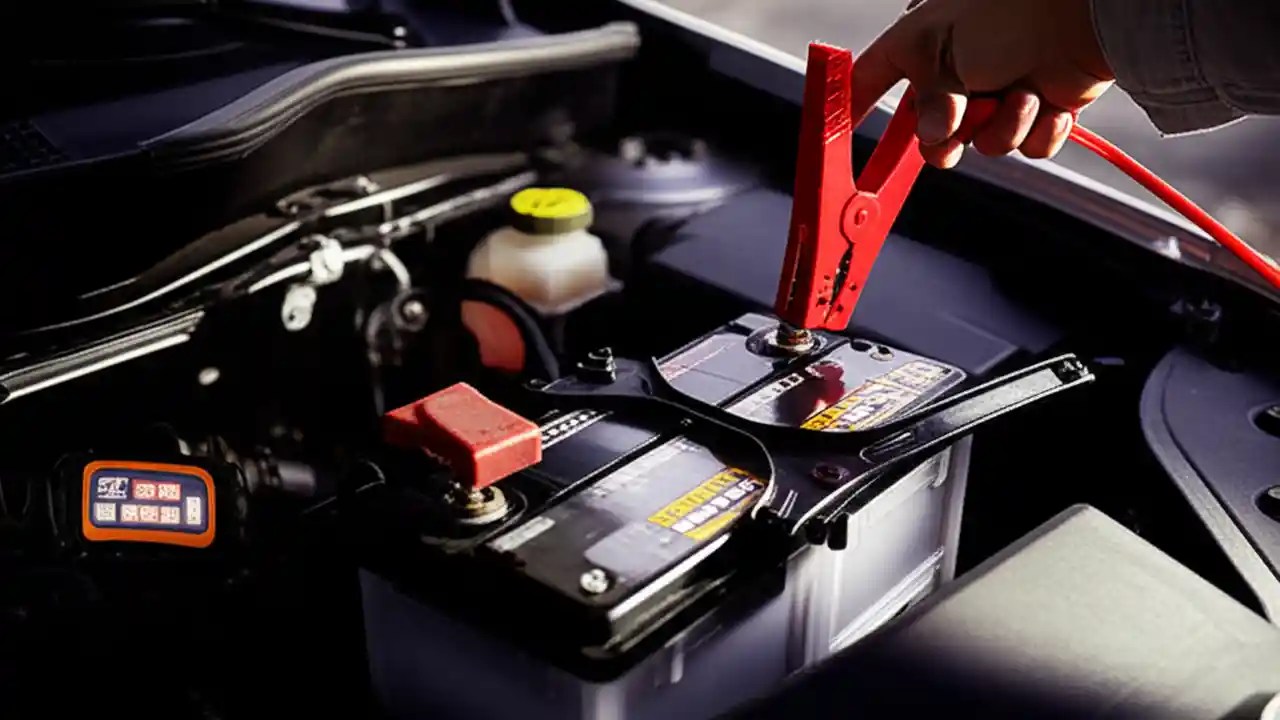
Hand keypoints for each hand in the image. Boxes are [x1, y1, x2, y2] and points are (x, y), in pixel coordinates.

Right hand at [855, 0, 1114, 167]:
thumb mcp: (940, 50)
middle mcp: (961, 67)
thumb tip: (933, 137)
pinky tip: (1049, 104)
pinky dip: (1038, 130)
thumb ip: (925, 100)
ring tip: (1021, 96)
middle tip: (955, 129)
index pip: (875, 78)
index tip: (837, 135)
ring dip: (1003, 128)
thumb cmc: (1011, 10)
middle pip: (932, 130)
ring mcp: (1002, 88)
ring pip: (984, 143)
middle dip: (948, 137)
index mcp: (926, 42)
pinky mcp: (1043, 107)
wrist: (1090, 11)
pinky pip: (1026, 146)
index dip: (856, 106)